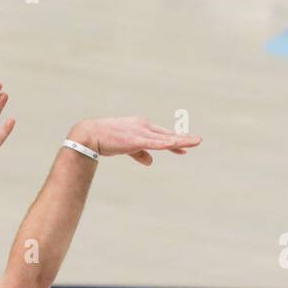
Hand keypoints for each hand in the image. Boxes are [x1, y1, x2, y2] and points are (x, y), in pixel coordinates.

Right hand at [70, 117, 200, 164]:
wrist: (89, 134)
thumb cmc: (105, 139)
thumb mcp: (126, 147)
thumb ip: (139, 153)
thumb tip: (151, 162)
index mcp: (141, 126)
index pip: (161, 135)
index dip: (174, 140)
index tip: (186, 145)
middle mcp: (143, 126)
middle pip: (167, 135)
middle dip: (182, 139)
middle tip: (198, 141)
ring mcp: (140, 132)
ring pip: (165, 138)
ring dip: (181, 140)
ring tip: (196, 142)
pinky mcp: (136, 140)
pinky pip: (155, 143)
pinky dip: (168, 143)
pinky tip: (178, 144)